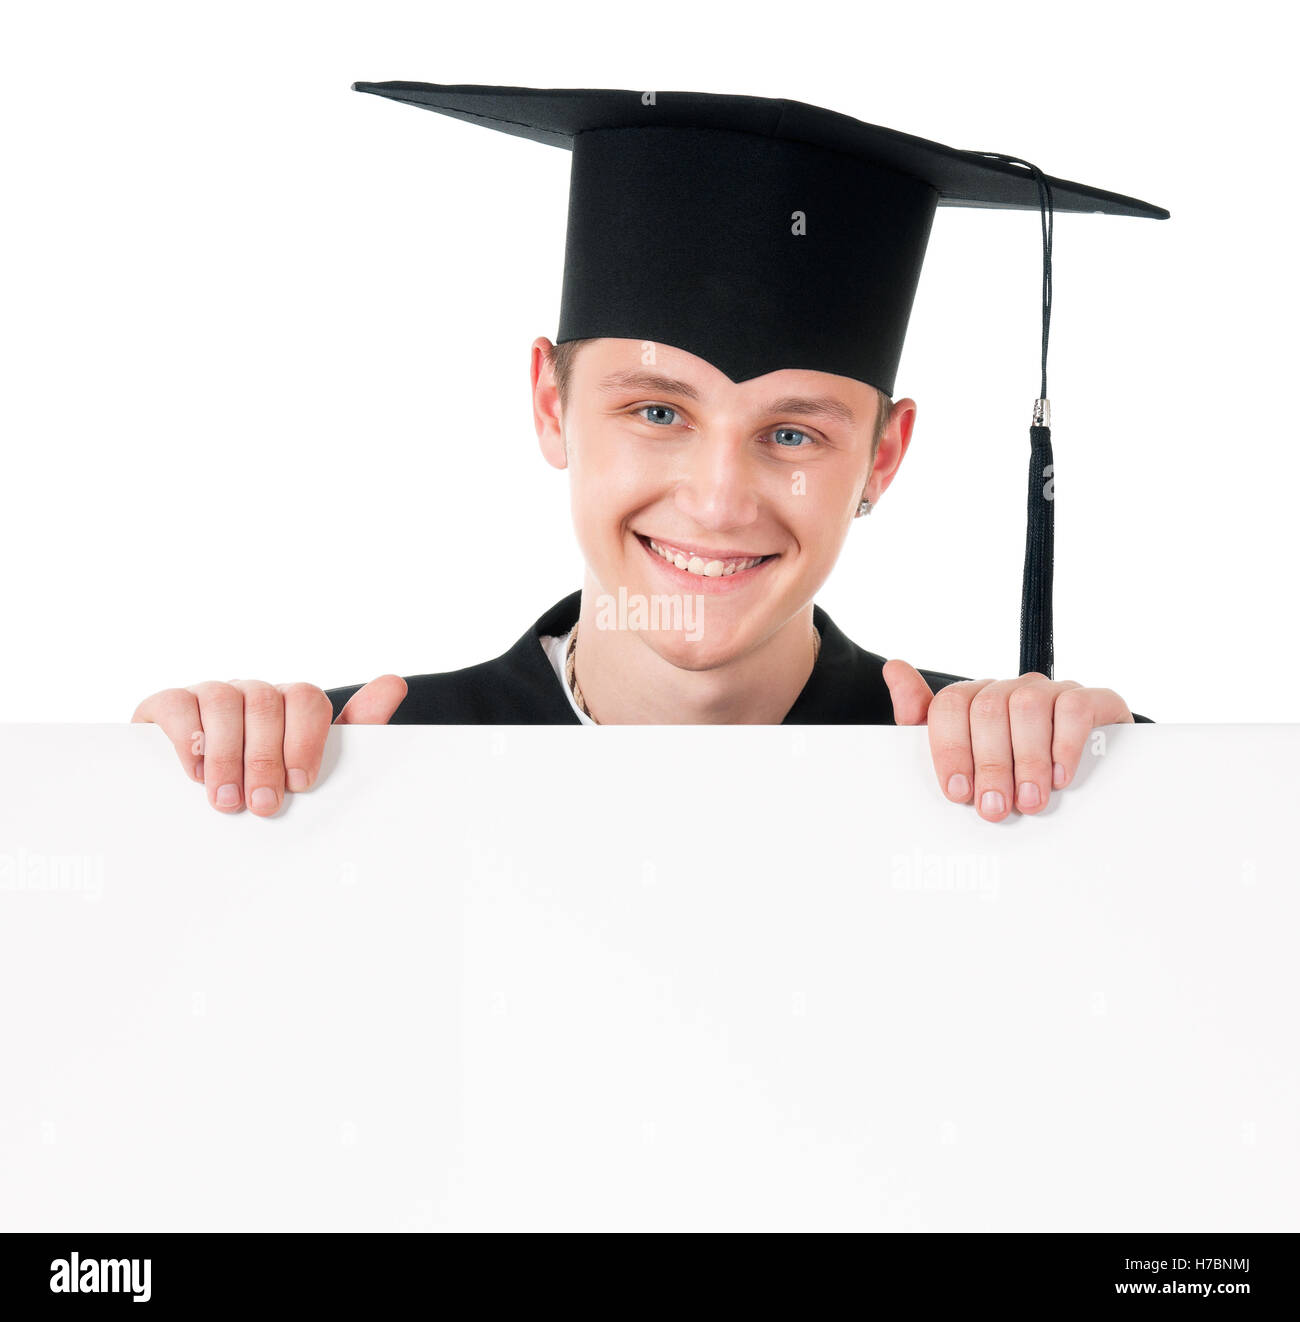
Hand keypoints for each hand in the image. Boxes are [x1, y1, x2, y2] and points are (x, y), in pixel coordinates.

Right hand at [131, 675, 407, 814]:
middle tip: (263, 805)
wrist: (189, 805)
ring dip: (229, 755)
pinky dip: (189, 739)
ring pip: (225, 701)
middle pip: (267, 703)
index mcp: (290, 705)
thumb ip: (354, 731)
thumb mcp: (306, 767)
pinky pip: (178, 704)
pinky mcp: (166, 704)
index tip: (301, 784)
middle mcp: (253, 693)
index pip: (307, 699)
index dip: (306, 740)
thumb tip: (394, 683)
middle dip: (266, 759)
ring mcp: (210, 694)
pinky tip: (195, 773)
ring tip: (227, 801)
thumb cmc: (261, 784)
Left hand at [882, 664, 1132, 821]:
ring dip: (1027, 760)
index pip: (949, 706)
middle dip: (989, 765)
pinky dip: (1065, 745)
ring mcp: (1050, 692)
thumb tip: (893, 668)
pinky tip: (1060, 777)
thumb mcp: (962, 754)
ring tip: (1030, 800)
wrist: (1083, 769)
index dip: (950, 749)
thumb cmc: (1012, 766)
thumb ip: (921, 720)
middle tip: (995, 808)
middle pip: (988, 710)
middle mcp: (1009, 689)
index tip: (957, 792)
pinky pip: (1075, 708)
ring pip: (1028, 706)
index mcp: (974, 699)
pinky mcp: (1091, 700)